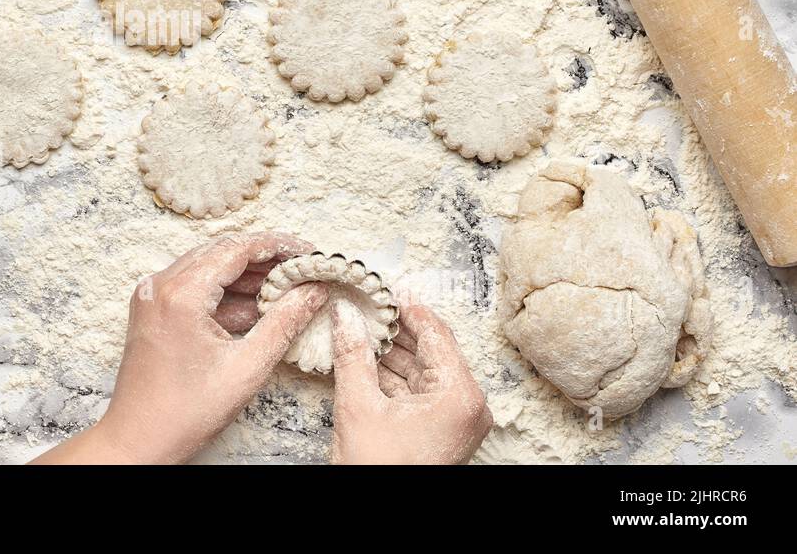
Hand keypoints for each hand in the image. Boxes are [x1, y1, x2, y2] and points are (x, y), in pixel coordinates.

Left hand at [35, 233, 326, 463]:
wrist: (138, 440)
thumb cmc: (186, 412)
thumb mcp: (246, 367)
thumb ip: (284, 323)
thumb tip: (314, 290)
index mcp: (181, 294)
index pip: (237, 249)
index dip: (278, 246)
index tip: (308, 251)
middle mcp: (161, 285)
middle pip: (221, 252)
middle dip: (264, 258)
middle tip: (302, 268)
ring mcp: (153, 296)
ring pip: (208, 268)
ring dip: (246, 275)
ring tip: (286, 287)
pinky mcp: (153, 310)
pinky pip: (194, 287)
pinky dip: (224, 292)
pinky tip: (256, 307)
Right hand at [330, 301, 491, 463]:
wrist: (383, 523)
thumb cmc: (381, 472)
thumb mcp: (359, 405)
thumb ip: (353, 354)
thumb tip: (346, 315)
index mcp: (460, 395)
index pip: (436, 333)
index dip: (407, 308)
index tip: (385, 288)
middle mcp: (467, 405)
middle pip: (430, 350)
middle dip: (396, 328)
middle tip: (368, 305)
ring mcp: (455, 420)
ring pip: (421, 370)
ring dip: (391, 351)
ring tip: (361, 328)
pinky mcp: (440, 430)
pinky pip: (417, 390)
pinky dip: (393, 375)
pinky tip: (366, 359)